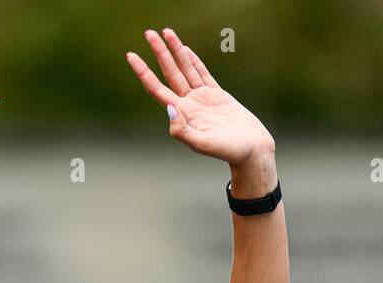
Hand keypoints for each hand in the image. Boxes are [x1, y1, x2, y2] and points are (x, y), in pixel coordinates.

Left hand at [125, 28, 275, 174]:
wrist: (251, 151)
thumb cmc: (229, 151)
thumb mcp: (204, 144)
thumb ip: (183, 131)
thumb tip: (170, 108)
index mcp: (182, 114)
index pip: (156, 88)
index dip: (143, 72)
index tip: (131, 56)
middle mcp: (189, 104)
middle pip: (169, 73)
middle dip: (159, 53)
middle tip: (148, 33)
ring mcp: (202, 99)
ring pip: (185, 69)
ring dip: (175, 51)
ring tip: (166, 32)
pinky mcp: (217, 95)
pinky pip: (201, 73)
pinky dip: (193, 60)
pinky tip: (185, 50)